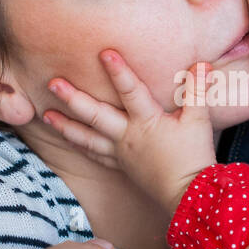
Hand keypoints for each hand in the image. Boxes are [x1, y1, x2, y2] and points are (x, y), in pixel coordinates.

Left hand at [43, 50, 217, 215]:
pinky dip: (80, 146)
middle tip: (53, 84)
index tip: (104, 53)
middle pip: (95, 115)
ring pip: (87, 138)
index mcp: (147, 122)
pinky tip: (69, 139)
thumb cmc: (194, 157)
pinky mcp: (121, 165)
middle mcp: (128, 136)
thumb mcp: (199, 121)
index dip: (119, 71)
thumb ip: (197, 90)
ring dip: (66, 126)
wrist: (188, 195)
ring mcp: (121, 153)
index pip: (131, 91)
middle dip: (73, 98)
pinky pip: (95, 155)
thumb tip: (202, 63)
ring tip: (46, 115)